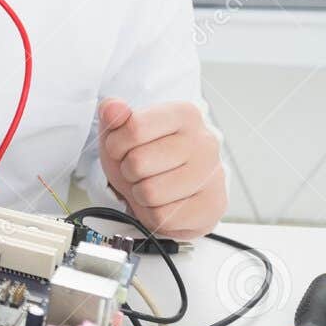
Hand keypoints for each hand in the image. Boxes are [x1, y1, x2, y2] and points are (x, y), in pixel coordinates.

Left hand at [98, 98, 226, 238]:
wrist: (176, 191)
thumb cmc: (149, 158)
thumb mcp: (123, 133)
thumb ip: (113, 115)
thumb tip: (112, 107)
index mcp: (185, 114)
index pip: (134, 128)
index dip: (116, 145)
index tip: (123, 149)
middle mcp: (204, 141)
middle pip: (138, 163)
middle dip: (128, 172)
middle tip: (140, 172)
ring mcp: (212, 174)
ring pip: (150, 193)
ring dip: (140, 195)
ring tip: (152, 187)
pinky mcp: (213, 205)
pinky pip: (163, 218)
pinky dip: (153, 215)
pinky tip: (164, 204)